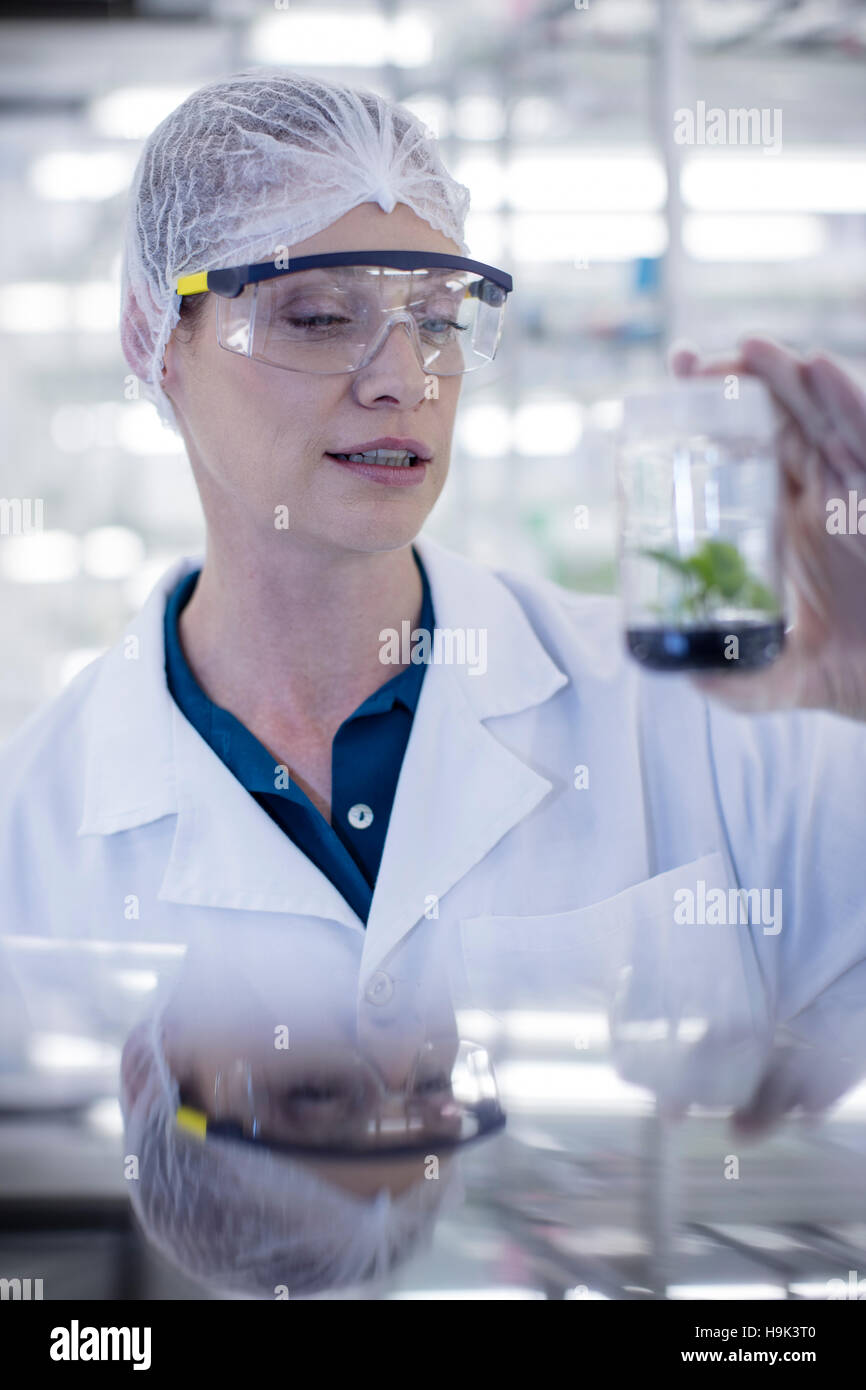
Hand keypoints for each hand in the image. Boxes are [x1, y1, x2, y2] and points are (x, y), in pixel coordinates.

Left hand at [670, 337, 865, 721]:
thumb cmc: (859, 674)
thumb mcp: (786, 681)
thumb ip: (741, 684)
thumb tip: (687, 680)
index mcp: (793, 519)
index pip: (749, 447)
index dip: (713, 411)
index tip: (671, 381)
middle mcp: (828, 494)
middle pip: (781, 418)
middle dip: (739, 382)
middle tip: (689, 362)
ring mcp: (862, 490)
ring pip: (826, 416)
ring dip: (789, 377)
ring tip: (749, 348)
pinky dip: (849, 404)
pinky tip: (819, 370)